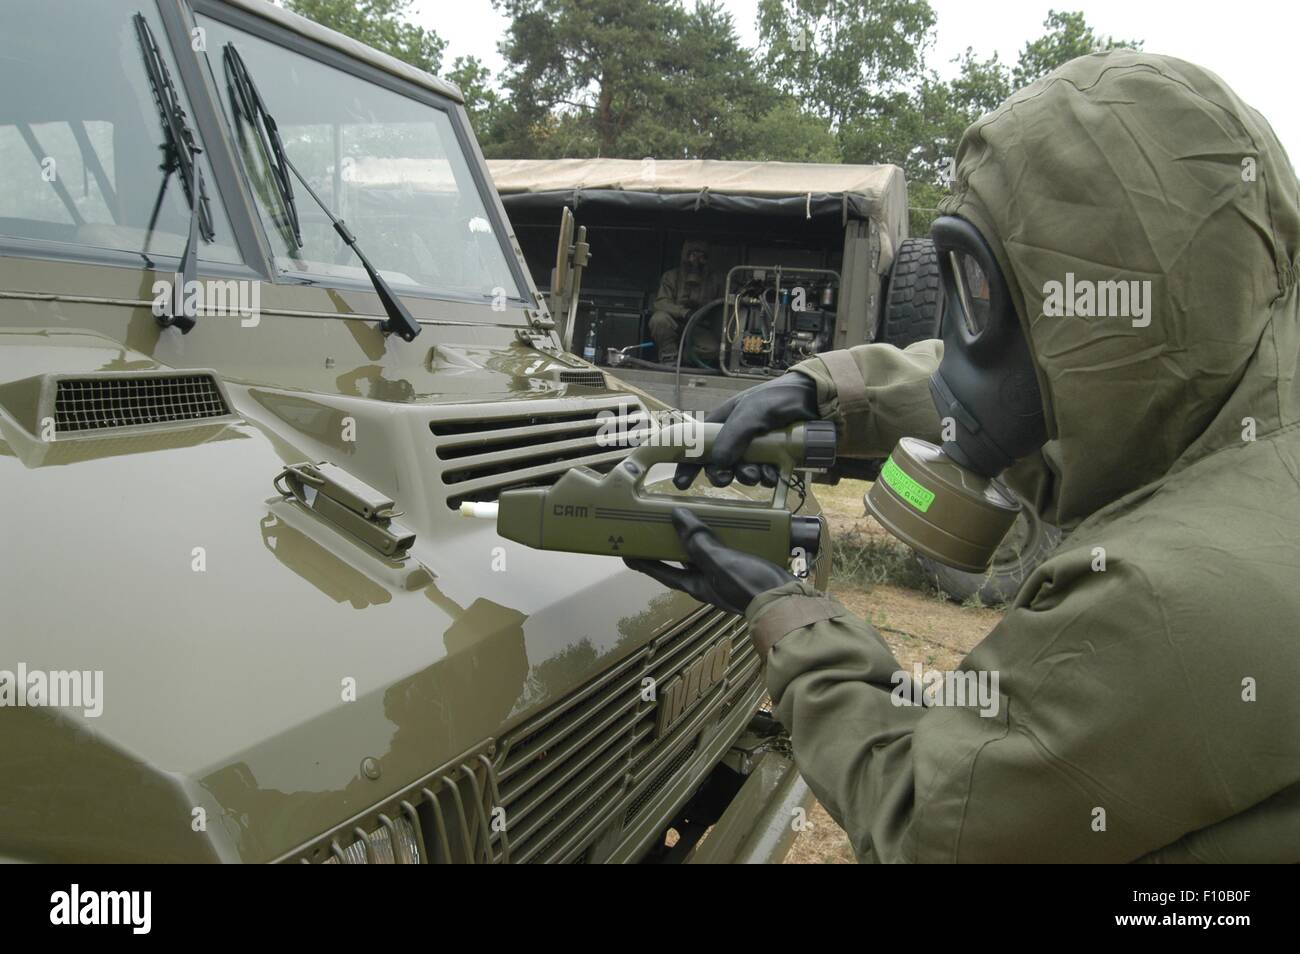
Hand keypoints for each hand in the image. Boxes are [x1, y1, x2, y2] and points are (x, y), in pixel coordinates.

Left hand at [624, 508, 793, 615]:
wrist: (788, 600)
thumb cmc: (750, 587)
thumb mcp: (719, 561)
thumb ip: (698, 541)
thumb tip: (676, 517)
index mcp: (696, 584)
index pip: (660, 570)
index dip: (642, 560)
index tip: (624, 550)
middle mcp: (707, 581)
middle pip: (681, 559)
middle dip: (669, 542)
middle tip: (657, 522)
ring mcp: (726, 575)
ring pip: (704, 552)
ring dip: (696, 536)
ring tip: (690, 515)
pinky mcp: (743, 568)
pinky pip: (725, 548)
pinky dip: (720, 535)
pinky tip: (724, 523)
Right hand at [674, 372, 819, 488]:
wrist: (818, 399)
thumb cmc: (779, 398)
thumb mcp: (752, 412)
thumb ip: (733, 436)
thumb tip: (717, 464)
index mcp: (724, 422)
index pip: (697, 445)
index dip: (688, 464)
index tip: (682, 483)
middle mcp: (738, 436)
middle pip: (720, 464)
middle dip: (724, 474)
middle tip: (728, 479)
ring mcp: (758, 448)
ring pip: (744, 471)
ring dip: (749, 477)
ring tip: (760, 475)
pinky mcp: (776, 457)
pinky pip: (765, 474)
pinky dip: (767, 478)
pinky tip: (775, 475)